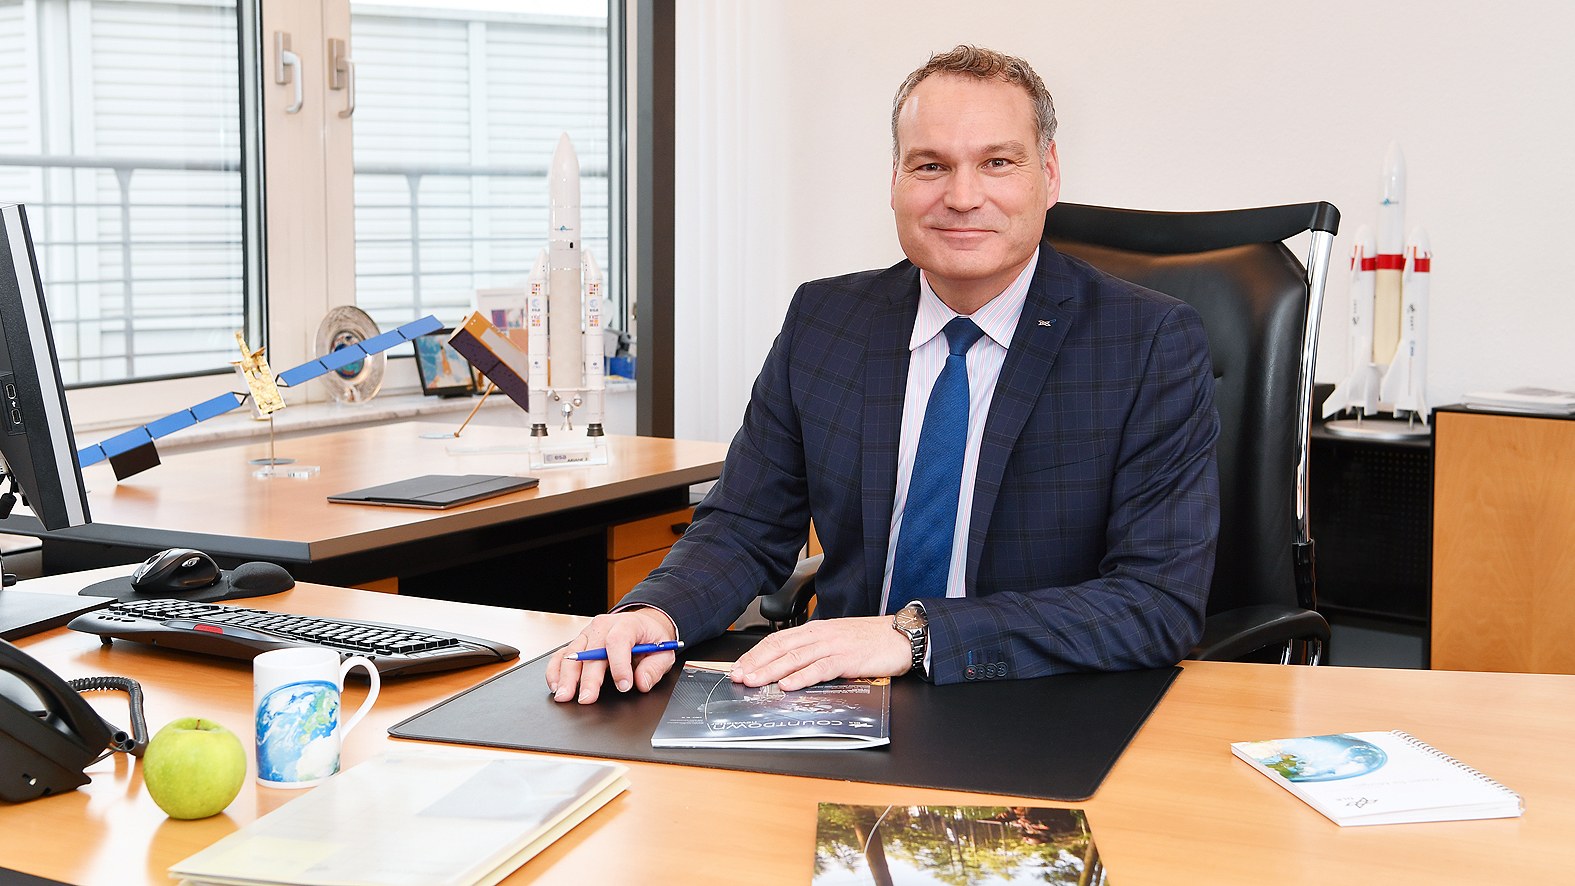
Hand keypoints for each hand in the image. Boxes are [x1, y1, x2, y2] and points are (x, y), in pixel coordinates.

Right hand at [545, 608, 677, 703]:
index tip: (624, 685)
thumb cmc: (650, 638)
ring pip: (572, 653)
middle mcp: (603, 626)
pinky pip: (561, 655)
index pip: (618, 641)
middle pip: (591, 650)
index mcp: (627, 624)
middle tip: (588, 698)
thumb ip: (654, 668)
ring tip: (565, 695)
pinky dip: (556, 670)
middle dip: (589, 678)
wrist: (642, 626)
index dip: (619, 665)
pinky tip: (556, 685)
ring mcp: (587, 634)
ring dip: (567, 676)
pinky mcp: (577, 643)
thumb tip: (642, 682)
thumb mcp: (663, 652)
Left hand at [730, 616, 910, 690]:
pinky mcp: (847, 658)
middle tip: (737, 676)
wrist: (901, 636)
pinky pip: (820, 668)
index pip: (778, 640)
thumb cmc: (870, 640)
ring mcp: (833, 645)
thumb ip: (815, 651)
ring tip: (753, 681)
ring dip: (771, 671)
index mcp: (816, 630)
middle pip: (781, 647)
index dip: (756, 654)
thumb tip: (790, 667)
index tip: (740, 666)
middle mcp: (821, 635)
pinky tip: (788, 685)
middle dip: (756, 663)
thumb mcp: (837, 641)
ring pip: (795, 657)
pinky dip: (802, 677)